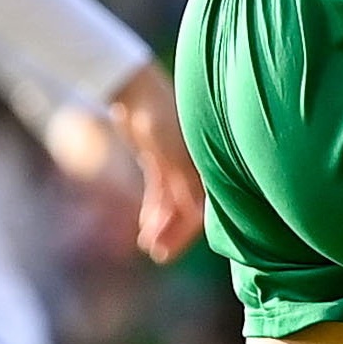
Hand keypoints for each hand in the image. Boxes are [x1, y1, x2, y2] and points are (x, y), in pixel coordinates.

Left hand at [107, 63, 206, 264]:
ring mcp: (179, 163)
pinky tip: (145, 226)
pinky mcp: (161, 159)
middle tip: (157, 254)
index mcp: (208, 164)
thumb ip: (187, 186)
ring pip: (173, 202)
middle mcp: (198, 166)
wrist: (134, 89)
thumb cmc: (159, 117)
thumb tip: (202, 218)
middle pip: (189, 209)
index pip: (206, 206)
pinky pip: (161, 191)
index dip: (190, 231)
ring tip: (147, 244)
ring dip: (162, 224)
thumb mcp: (173, 154)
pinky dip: (154, 208)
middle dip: (173, 233)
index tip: (172, 250)